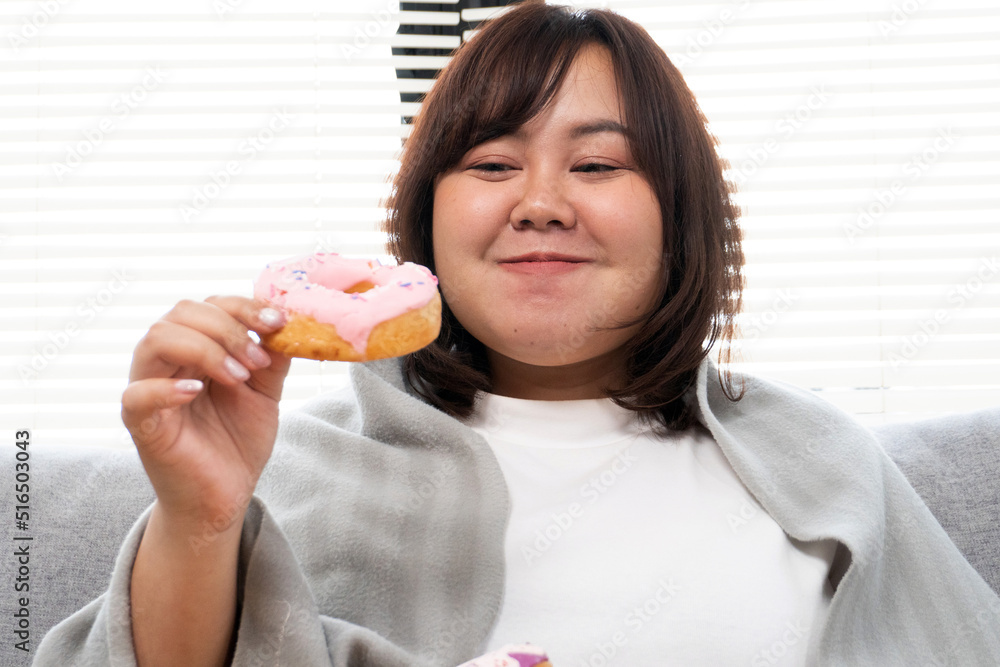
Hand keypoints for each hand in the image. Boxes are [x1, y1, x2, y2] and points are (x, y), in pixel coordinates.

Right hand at [121, 296, 289, 533]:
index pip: (209, 305)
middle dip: (228, 328)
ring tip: (238, 377)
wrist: (225, 496)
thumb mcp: (265, 392)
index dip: (243, 307)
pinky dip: (165, 388)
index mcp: (196, 348)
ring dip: (206, 350)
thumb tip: (290, 323)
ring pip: (156, 339)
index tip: (278, 322)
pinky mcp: (141, 424)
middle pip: (181, 313)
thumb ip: (273, 357)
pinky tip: (196, 393)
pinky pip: (136, 395)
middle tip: (258, 360)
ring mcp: (150, 389)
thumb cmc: (237, 441)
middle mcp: (168, 362)